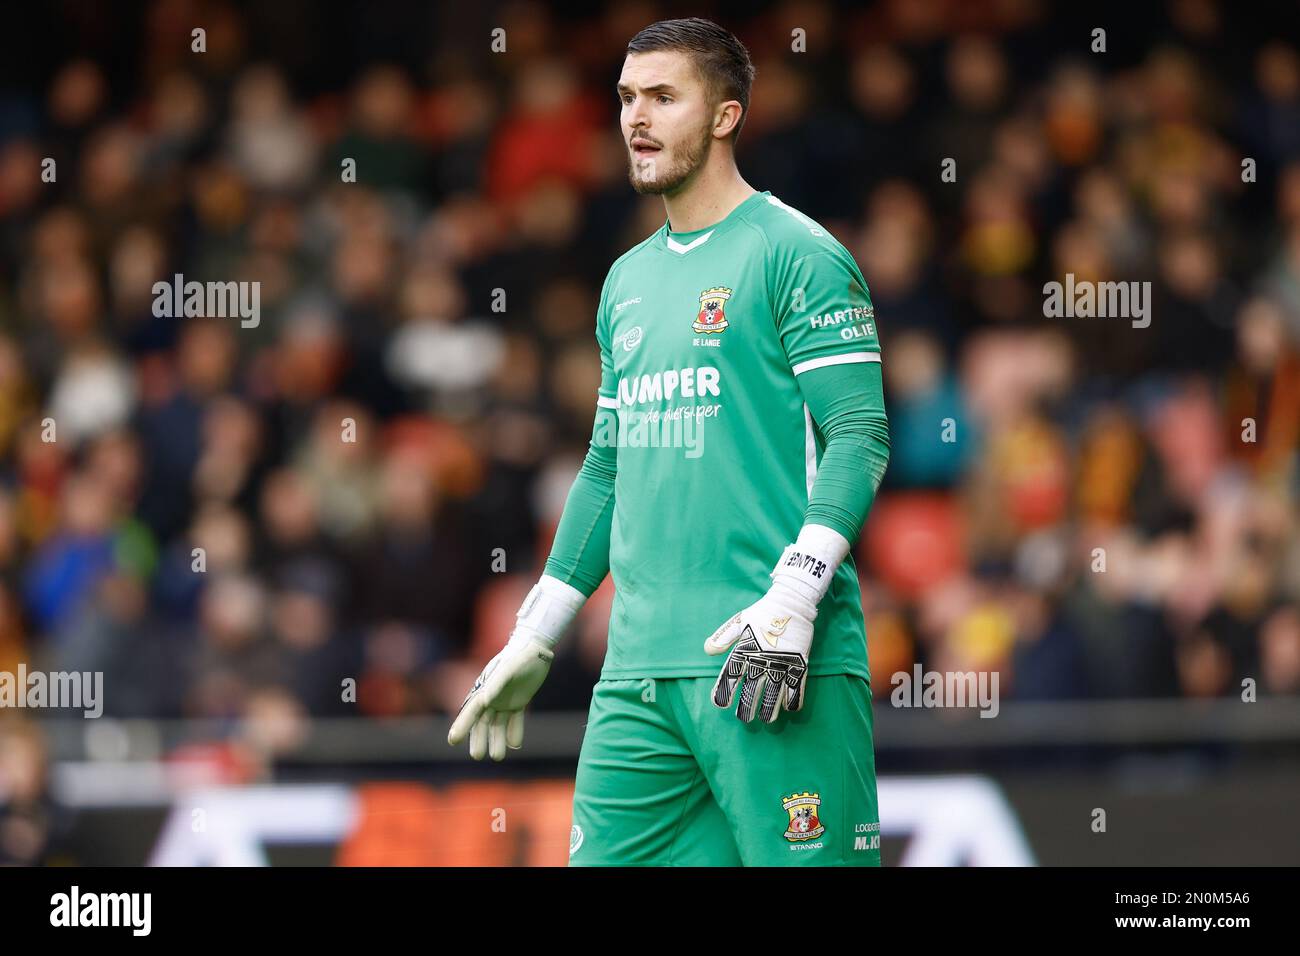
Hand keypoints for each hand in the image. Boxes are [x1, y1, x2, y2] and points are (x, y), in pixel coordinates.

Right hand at [447, 634, 553, 760]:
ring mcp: (505, 700)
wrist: (536, 647)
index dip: (462, 726)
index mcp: (485, 689)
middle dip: (479, 739)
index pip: (471, 711)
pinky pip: (515, 720)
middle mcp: (492, 697)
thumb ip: (496, 684)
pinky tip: (514, 745)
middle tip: (477, 756)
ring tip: (497, 756)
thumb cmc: (519, 656)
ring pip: (498, 724)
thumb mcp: (508, 669)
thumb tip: (485, 699)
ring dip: (497, 739)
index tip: (452, 740)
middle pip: (482, 722)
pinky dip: (514, 732)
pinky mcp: (519, 701)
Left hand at [705, 578, 815, 722]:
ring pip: (774, 693)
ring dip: (769, 709)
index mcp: (745, 649)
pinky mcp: (799, 662)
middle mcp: (762, 659)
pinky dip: (793, 700)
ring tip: (766, 720)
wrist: (792, 601)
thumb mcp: (739, 621)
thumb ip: (723, 638)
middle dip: (747, 707)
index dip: (724, 691)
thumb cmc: (763, 612)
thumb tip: (707, 650)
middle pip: (752, 690)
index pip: (732, 675)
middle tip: (744, 718)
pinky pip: (796, 686)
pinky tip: (789, 709)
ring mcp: (782, 662)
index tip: (720, 704)